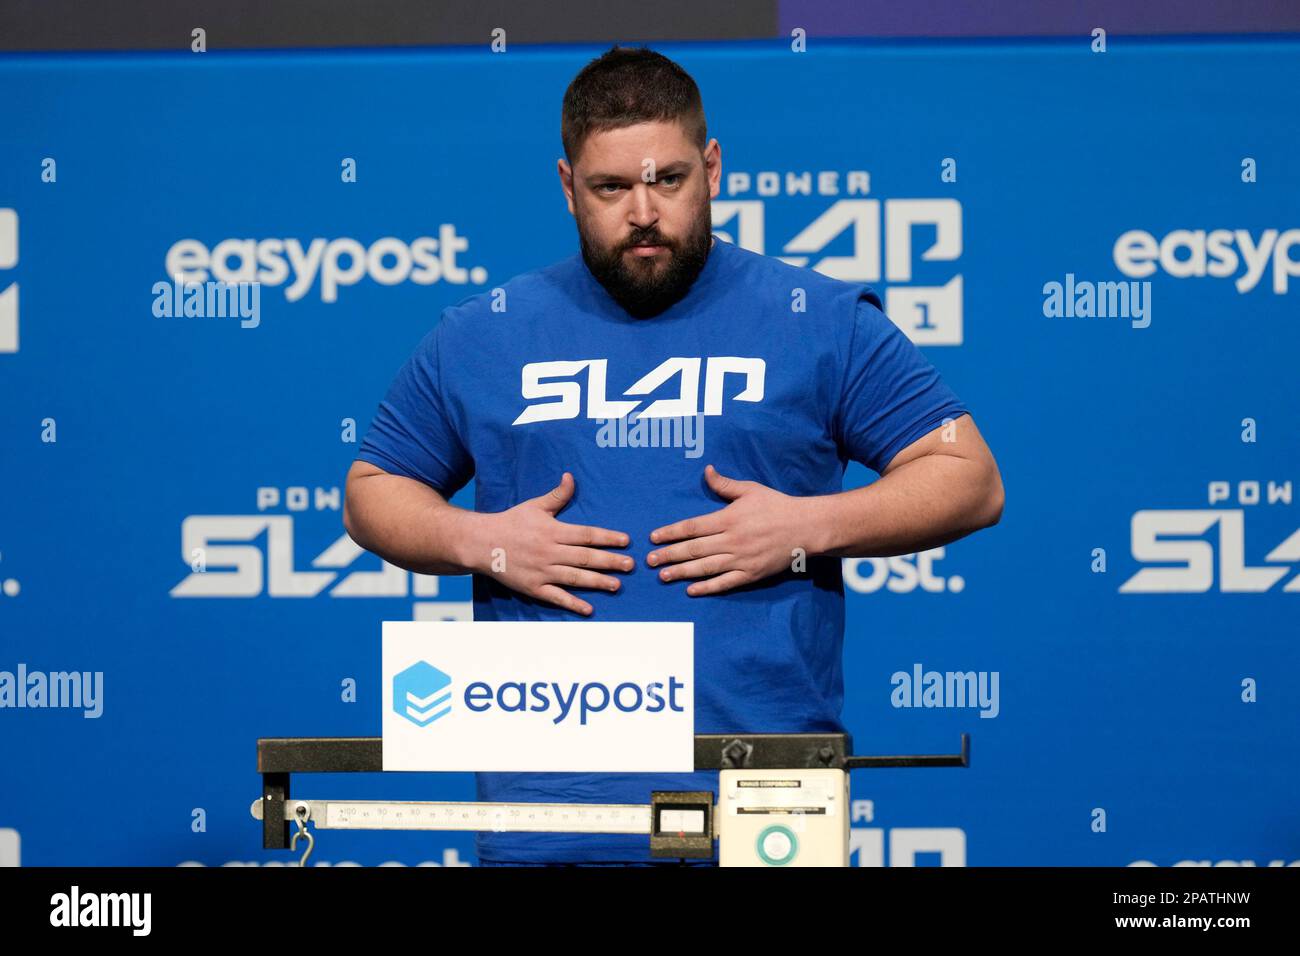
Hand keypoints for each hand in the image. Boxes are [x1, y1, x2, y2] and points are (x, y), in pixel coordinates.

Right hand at [468, 472, 633, 615]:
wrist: (482, 543)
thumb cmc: (511, 522)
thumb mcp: (535, 506)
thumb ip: (557, 495)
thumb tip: (571, 477)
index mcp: (553, 531)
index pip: (587, 535)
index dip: (608, 538)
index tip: (626, 541)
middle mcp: (550, 552)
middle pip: (586, 557)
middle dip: (610, 561)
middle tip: (631, 565)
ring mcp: (542, 571)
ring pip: (575, 578)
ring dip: (598, 582)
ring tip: (617, 585)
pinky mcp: (533, 587)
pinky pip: (556, 597)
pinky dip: (573, 603)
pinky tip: (589, 609)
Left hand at [646, 464, 816, 595]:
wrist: (806, 528)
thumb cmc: (777, 506)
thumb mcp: (750, 490)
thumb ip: (724, 484)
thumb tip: (705, 470)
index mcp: (729, 518)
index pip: (692, 527)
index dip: (671, 533)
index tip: (654, 538)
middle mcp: (732, 540)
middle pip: (694, 549)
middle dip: (669, 555)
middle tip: (650, 561)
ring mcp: (741, 559)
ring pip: (705, 568)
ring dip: (682, 572)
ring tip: (663, 576)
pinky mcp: (751, 574)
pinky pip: (725, 582)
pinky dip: (707, 588)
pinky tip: (691, 590)